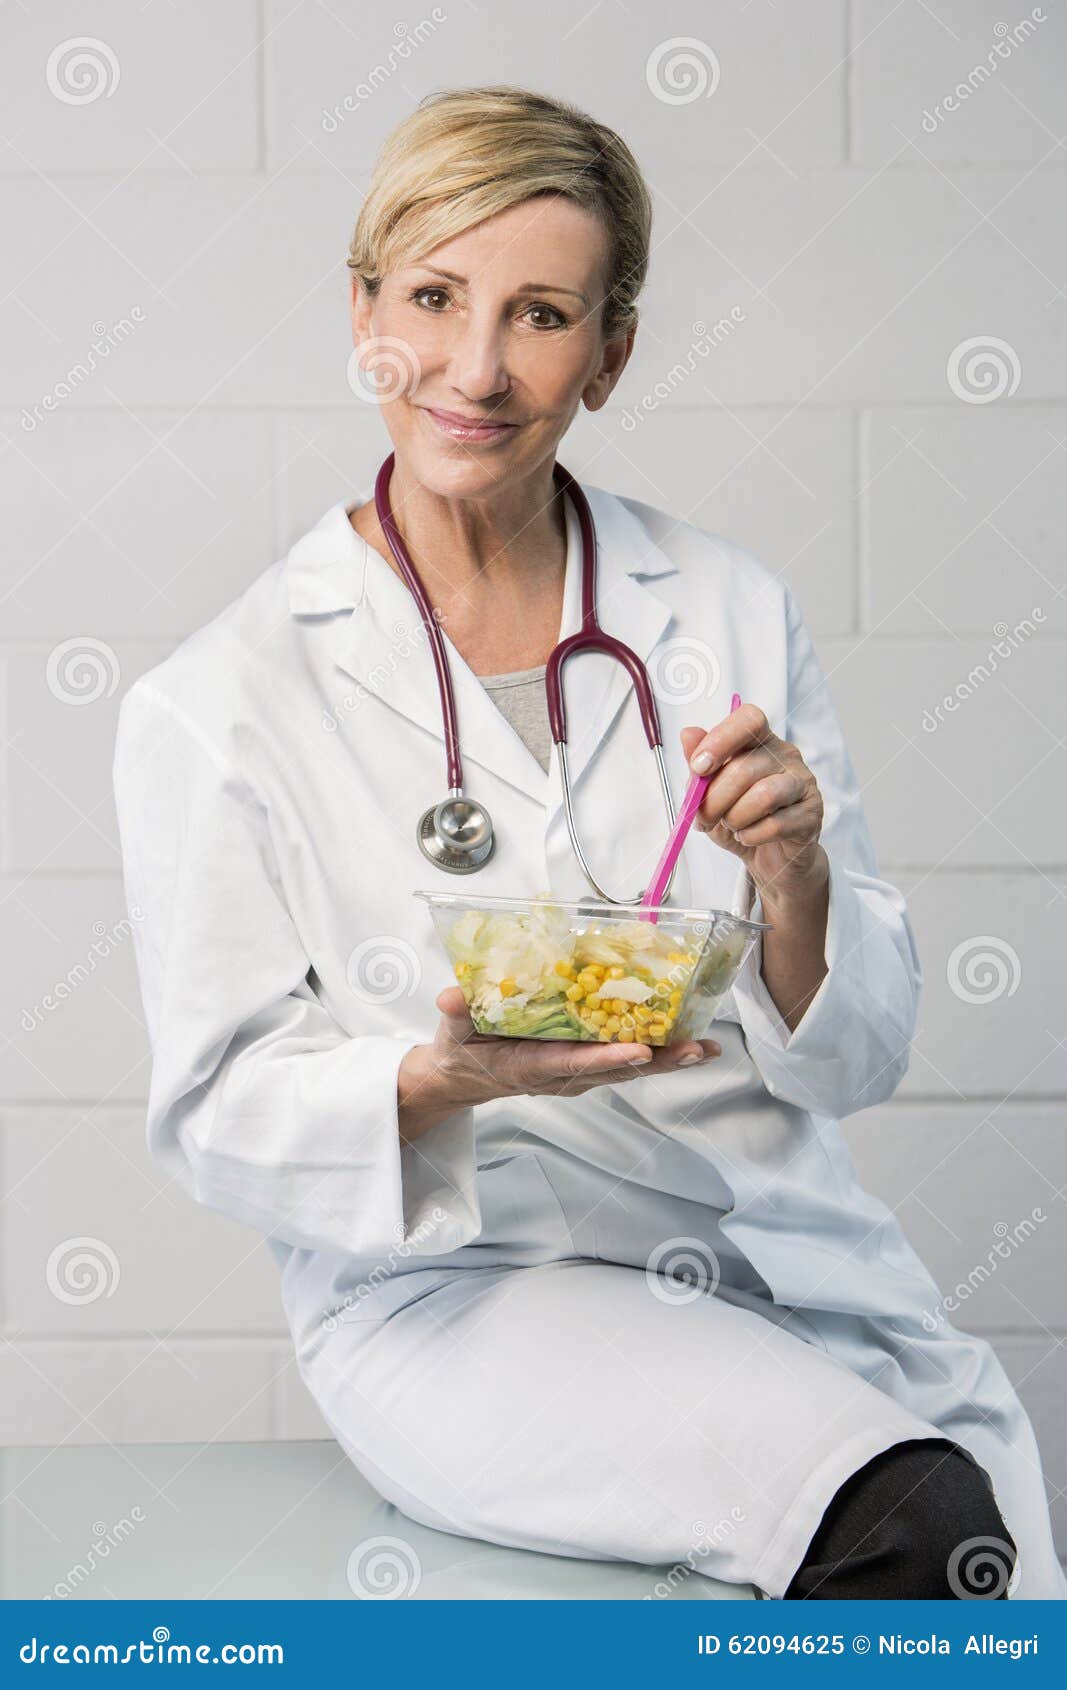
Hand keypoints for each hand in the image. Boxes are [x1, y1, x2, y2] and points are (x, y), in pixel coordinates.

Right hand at [397, 988, 721, 1142]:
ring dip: (669, 1057)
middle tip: (698, 1050)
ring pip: (630, 1066)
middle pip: (617, 1069)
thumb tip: (452, 997)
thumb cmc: (462, 1051)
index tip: (640, 1051)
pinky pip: (627, 1058)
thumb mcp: (453, 1032)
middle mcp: (564, 1075)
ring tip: (708, 1047)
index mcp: (532, 1066)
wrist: (465, 1077)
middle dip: (659, 1060)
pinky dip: (659, 1050)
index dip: (608, 1058)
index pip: (575, 1063)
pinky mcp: (586, 1064)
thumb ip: (456, 1014)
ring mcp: (578, 1072)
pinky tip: (689, 1039)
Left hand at [681, 703, 826, 910]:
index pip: (749, 719)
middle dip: (714, 800)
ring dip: (735, 818)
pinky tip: (748, 837)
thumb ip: (699, 764)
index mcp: (759, 741)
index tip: (698, 767)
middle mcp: (785, 755)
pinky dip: (752, 836)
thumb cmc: (738, 818)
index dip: (721, 739)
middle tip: (705, 818)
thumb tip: (687, 733)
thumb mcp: (709, 792)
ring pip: (763, 796)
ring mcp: (803, 783)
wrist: (767, 857)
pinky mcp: (812, 814)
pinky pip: (777, 825)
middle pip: (744, 768)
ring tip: (732, 826)